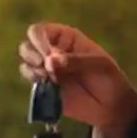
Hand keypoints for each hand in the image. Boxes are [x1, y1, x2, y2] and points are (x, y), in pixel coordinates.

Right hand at [18, 22, 136, 137]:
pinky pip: (30, 80)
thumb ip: (75, 61)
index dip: (38, 40)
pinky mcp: (45, 87)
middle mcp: (52, 51)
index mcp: (65, 38)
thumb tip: (50, 60)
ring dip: (32, 69)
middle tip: (46, 67)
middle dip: (32, 55)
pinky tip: (47, 86)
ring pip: (25, 63)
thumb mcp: (98, 64)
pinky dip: (34, 82)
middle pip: (27, 45)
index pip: (40, 31)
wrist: (111, 106)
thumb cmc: (108, 78)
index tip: (47, 54)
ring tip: (48, 77)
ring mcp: (47, 69)